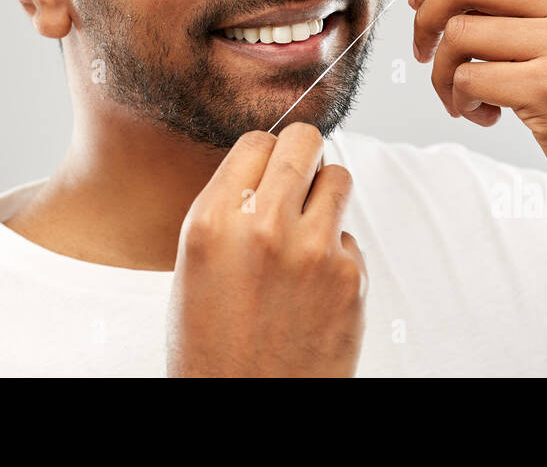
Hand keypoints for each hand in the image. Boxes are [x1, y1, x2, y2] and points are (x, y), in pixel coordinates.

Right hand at [165, 122, 367, 376]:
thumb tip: (268, 165)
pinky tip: (312, 290)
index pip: (256, 141)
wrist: (245, 407)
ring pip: (339, 178)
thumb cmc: (211, 343)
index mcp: (212, 221)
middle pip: (304, 141)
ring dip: (326, 197)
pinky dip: (336, 255)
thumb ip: (229, 210)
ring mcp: (313, 251)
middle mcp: (262, 227)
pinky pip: (349, 238)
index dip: (266, 154)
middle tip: (301, 179)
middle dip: (305, 156)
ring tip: (306, 235)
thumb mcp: (196, 264)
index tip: (270, 171)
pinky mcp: (350, 279)